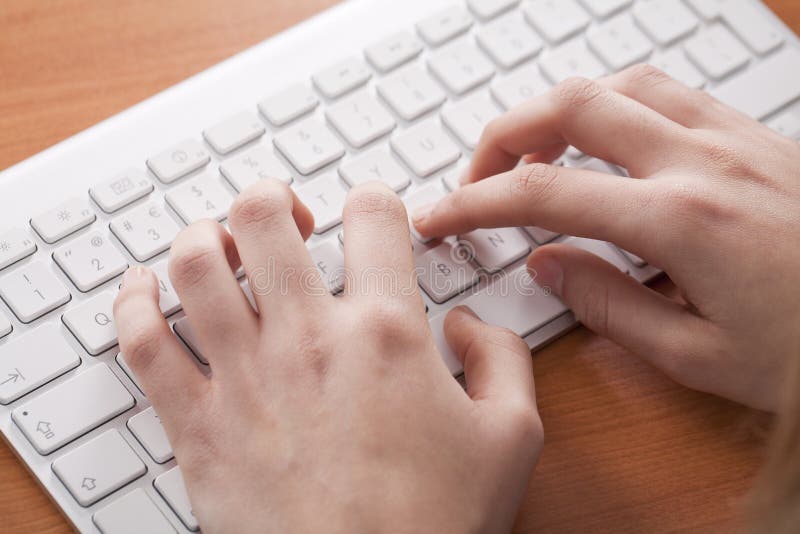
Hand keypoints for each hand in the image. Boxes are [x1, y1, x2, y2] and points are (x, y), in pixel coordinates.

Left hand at [114, 180, 543, 532]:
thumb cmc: (434, 525)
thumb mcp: (512, 437)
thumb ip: (503, 360)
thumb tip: (470, 325)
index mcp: (385, 332)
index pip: (372, 215)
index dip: (375, 202)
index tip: (373, 219)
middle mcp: (307, 340)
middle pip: (263, 217)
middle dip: (274, 200)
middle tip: (287, 220)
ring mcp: (244, 378)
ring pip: (194, 264)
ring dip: (204, 237)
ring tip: (221, 246)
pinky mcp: (198, 426)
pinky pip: (142, 342)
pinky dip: (133, 302)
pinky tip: (144, 289)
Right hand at [413, 65, 799, 411]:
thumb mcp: (697, 355)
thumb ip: (609, 305)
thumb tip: (552, 266)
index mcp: (683, 222)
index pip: (545, 194)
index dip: (475, 200)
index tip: (439, 213)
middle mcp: (705, 162)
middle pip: (574, 106)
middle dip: (506, 134)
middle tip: (479, 175)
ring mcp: (735, 140)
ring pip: (622, 83)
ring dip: (562, 111)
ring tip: (538, 155)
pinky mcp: (757, 137)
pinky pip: (670, 94)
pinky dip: (618, 106)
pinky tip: (610, 145)